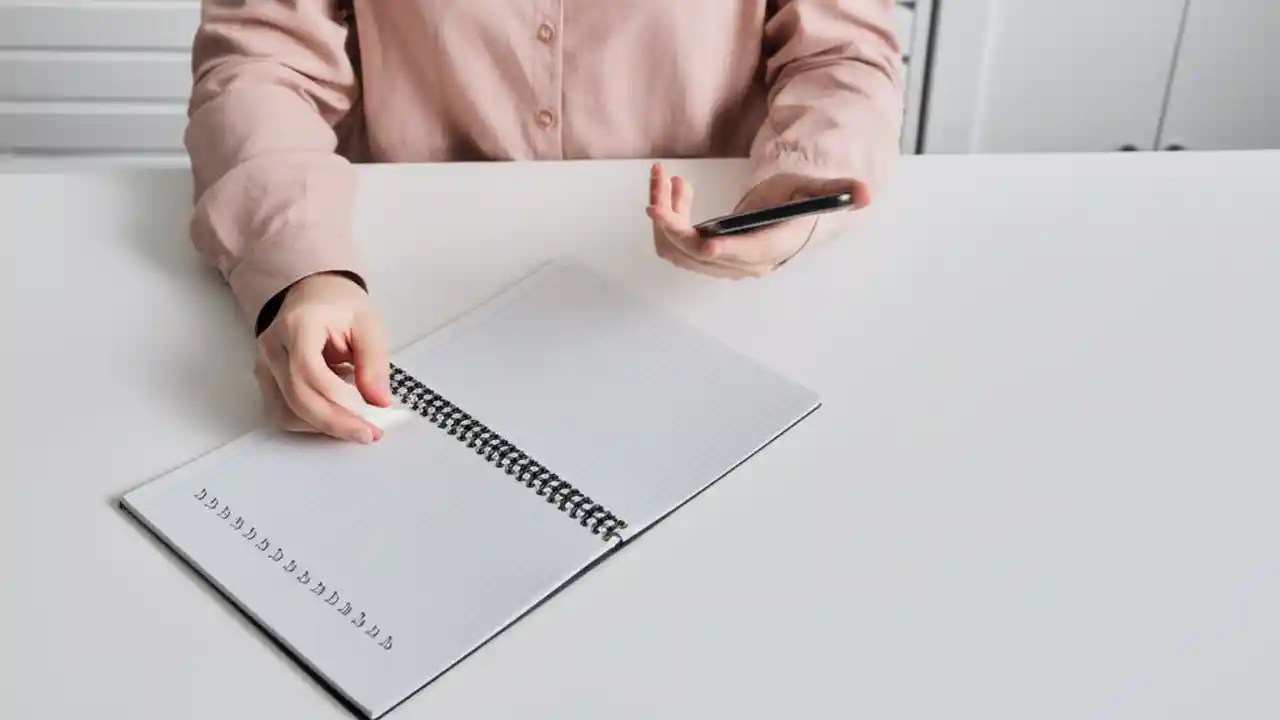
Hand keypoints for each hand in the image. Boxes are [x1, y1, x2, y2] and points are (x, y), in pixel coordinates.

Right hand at [254, 272, 390, 442]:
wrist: (313, 295)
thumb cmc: (340, 306)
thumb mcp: (368, 324)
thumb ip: (374, 363)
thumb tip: (379, 402)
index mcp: (298, 324)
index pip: (308, 370)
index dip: (337, 399)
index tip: (368, 416)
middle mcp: (273, 346)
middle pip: (296, 397)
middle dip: (335, 422)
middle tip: (368, 433)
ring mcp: (265, 366)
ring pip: (286, 412)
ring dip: (323, 426)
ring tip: (357, 424)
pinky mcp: (268, 381)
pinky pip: (284, 413)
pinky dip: (312, 422)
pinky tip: (337, 414)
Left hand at [647, 162, 868, 278]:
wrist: (782, 218)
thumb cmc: (797, 202)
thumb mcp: (815, 190)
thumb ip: (837, 191)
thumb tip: (866, 192)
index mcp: (770, 248)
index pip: (745, 255)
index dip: (725, 250)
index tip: (706, 242)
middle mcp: (741, 263)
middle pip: (700, 254)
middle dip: (675, 223)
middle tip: (661, 191)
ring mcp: (718, 262)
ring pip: (677, 247)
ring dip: (665, 213)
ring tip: (668, 178)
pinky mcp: (701, 255)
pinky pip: (673, 240)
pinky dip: (667, 214)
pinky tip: (676, 186)